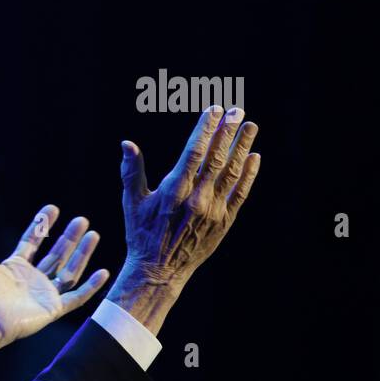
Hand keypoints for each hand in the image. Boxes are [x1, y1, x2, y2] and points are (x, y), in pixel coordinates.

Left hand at [0, 204, 110, 354]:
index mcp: (15, 267)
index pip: (33, 241)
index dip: (42, 225)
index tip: (52, 208)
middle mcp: (33, 279)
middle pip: (56, 254)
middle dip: (69, 237)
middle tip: (82, 220)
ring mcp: (45, 294)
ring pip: (69, 271)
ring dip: (82, 254)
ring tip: (94, 235)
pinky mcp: (53, 309)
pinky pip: (77, 297)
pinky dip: (91, 287)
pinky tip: (103, 272)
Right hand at [116, 105, 259, 286]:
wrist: (159, 270)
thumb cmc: (141, 233)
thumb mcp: (131, 202)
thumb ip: (131, 171)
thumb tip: (126, 143)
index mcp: (173, 191)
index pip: (194, 152)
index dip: (205, 129)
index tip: (213, 110)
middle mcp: (196, 199)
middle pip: (216, 158)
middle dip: (227, 132)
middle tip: (237, 110)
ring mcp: (213, 211)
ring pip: (231, 173)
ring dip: (242, 147)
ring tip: (250, 126)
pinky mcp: (224, 223)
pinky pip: (240, 194)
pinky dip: (248, 175)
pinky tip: (254, 157)